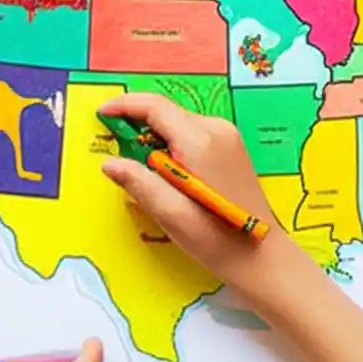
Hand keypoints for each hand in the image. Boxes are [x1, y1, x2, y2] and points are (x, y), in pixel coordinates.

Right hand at [97, 93, 291, 291]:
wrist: (261, 255)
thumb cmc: (216, 238)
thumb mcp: (171, 214)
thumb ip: (139, 183)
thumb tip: (109, 163)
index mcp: (200, 141)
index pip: (155, 106)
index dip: (124, 106)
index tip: (101, 114)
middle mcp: (216, 130)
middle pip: (166, 113)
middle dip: (137, 124)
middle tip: (115, 147)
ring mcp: (226, 137)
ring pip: (178, 123)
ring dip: (154, 137)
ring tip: (140, 167)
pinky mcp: (230, 147)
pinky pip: (191, 134)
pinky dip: (171, 144)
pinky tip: (166, 172)